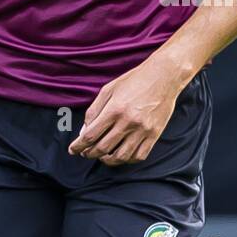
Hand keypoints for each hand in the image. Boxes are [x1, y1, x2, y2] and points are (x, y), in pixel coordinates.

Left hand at [68, 56, 186, 166]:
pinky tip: (121, 155)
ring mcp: (143, 130)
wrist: (164, 76)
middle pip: (103, 148)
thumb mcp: (108, 90)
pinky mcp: (154, 134)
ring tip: (102, 156)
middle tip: (85, 153)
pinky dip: (127, 160)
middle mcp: (128, 122)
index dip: (78, 146)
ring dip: (107, 160)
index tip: (73, 150)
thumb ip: (94, 111)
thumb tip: (83, 132)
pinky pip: (139, 156)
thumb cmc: (134, 81)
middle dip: (90, 154)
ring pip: (121, 156)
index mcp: (114, 110)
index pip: (90, 135)